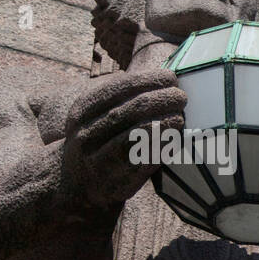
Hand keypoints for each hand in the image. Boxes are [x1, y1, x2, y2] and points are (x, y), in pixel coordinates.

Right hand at [61, 69, 186, 207]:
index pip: (117, 89)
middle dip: (159, 100)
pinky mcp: (115, 180)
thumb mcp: (97, 115)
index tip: (170, 77)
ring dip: (162, 123)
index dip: (146, 81)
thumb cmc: (100, 140)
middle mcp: (87, 132)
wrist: (77, 181)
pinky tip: (175, 139)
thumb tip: (165, 77)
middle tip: (181, 97)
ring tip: (180, 117)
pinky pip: (141, 161)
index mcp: (83, 109)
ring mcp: (99, 158)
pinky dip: (160, 148)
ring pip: (134, 136)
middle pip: (127, 111)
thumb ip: (123, 100)